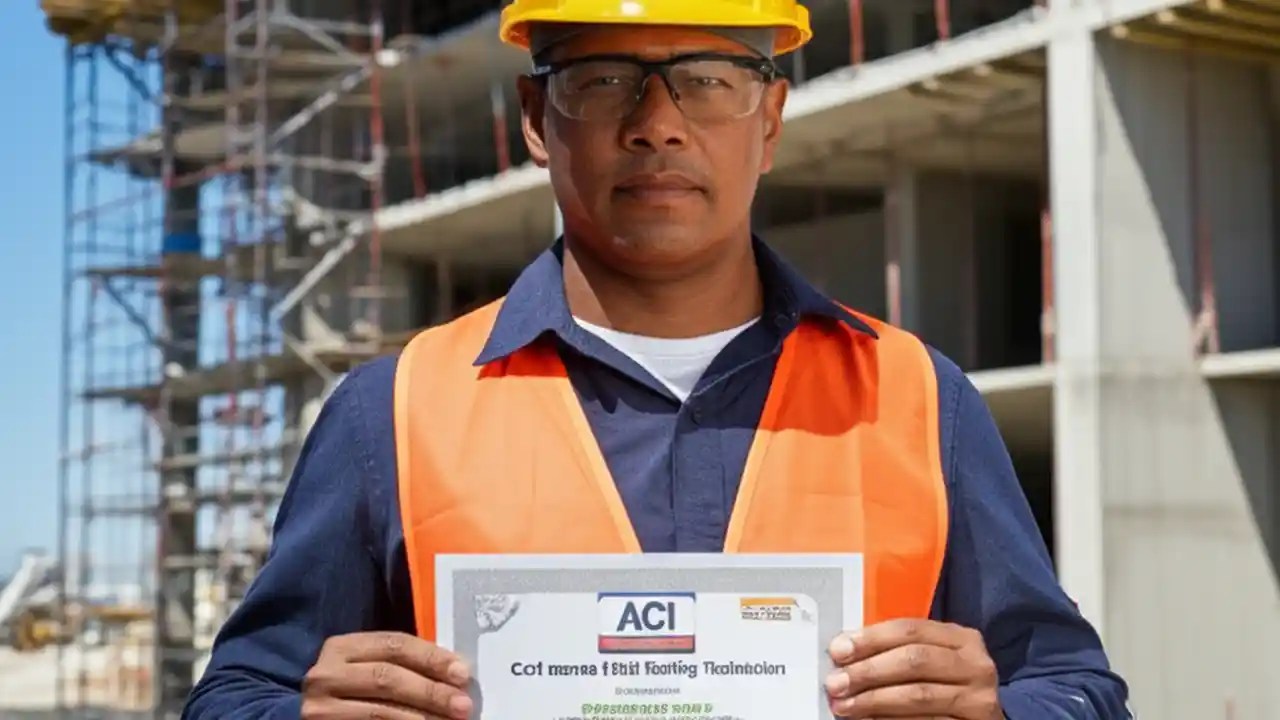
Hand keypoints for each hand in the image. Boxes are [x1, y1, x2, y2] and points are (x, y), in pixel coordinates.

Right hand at [301, 631, 472, 718]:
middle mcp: (325, 674)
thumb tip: (455, 671)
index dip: (431, 658)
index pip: (394, 645)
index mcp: (341, 647)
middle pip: (388, 677)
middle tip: (463, 704)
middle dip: (431, 691)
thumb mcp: (369, 668)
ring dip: (422, 717)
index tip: (462, 673)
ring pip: (381, 711)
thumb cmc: (353, 692)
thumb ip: (402, 664)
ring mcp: (320, 708)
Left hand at [824, 619, 1000, 718]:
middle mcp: (976, 666)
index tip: (838, 651)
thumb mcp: (930, 659)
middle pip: (914, 660)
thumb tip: (843, 650)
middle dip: (869, 671)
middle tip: (835, 683)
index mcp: (962, 638)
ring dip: (874, 701)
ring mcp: (979, 700)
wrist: (974, 719)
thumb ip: (896, 650)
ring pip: (918, 695)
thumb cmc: (944, 684)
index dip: (871, 639)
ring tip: (844, 706)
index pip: (910, 630)